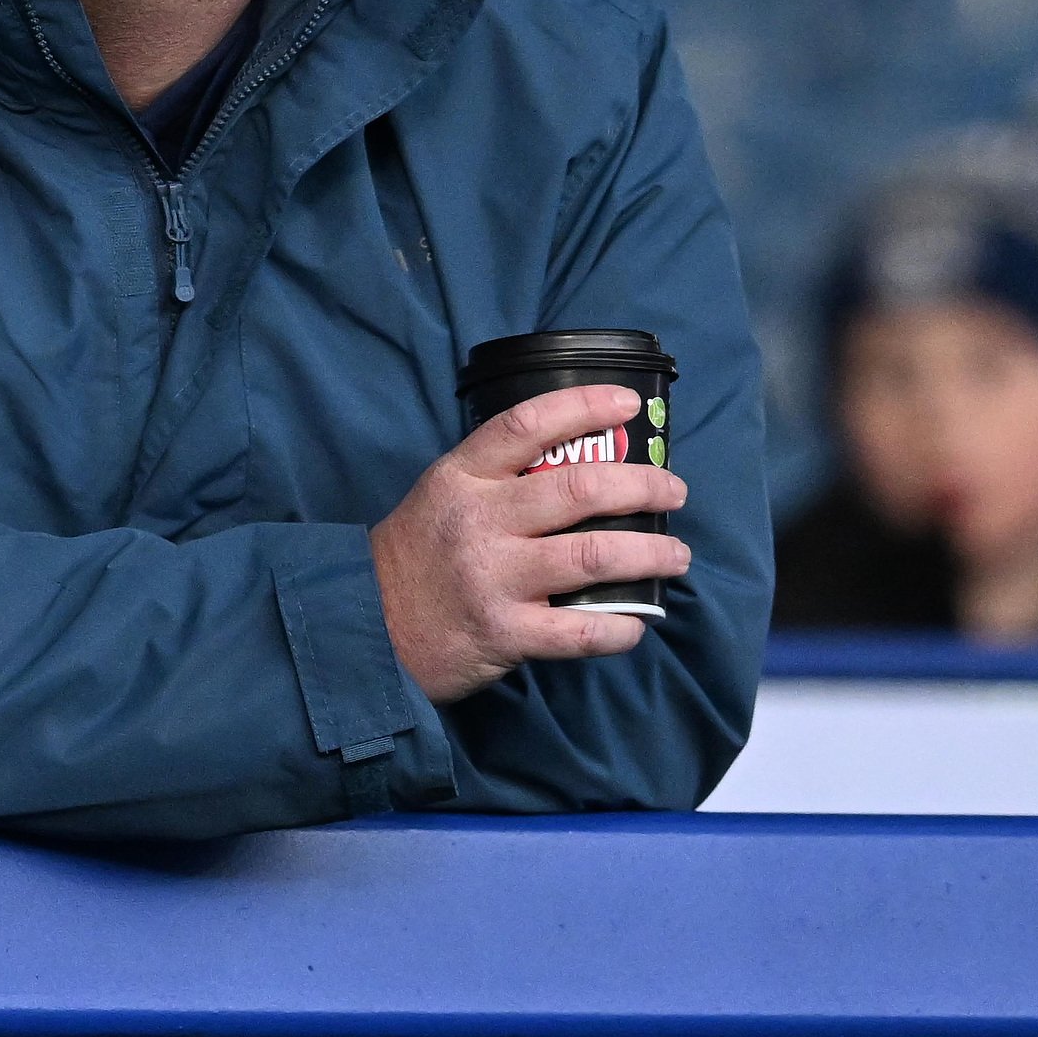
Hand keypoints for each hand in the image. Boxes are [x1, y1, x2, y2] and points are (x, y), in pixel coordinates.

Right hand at [370, 383, 691, 703]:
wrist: (362, 628)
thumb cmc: (412, 560)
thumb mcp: (439, 498)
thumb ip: (494, 479)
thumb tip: (575, 468)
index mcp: (461, 479)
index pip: (527, 424)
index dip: (583, 406)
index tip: (627, 404)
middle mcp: (480, 522)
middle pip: (580, 488)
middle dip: (642, 486)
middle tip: (673, 492)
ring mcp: (493, 578)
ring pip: (593, 555)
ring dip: (649, 553)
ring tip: (675, 554)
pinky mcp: (504, 632)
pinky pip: (581, 630)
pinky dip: (620, 627)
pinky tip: (638, 622)